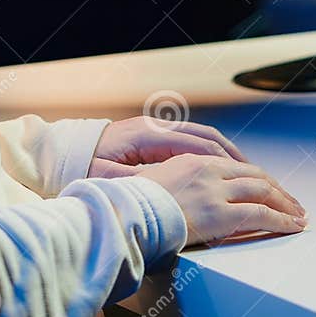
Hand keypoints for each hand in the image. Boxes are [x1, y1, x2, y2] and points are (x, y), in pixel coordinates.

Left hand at [89, 116, 246, 177]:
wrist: (58, 153)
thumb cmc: (79, 167)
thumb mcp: (105, 178)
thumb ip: (138, 182)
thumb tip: (166, 188)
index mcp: (148, 135)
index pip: (199, 147)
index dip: (226, 164)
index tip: (246, 179)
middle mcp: (156, 127)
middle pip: (208, 139)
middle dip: (236, 158)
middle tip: (257, 177)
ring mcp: (156, 130)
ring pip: (203, 139)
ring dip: (228, 155)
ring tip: (248, 173)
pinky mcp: (153, 138)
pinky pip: (192, 142)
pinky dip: (212, 154)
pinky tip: (222, 167)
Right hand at [137, 154, 306, 244]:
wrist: (121, 213)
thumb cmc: (130, 205)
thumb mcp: (155, 182)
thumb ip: (178, 184)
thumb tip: (186, 196)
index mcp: (194, 162)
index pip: (237, 168)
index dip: (259, 179)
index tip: (270, 188)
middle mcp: (209, 171)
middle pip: (256, 177)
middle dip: (278, 191)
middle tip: (293, 203)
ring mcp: (216, 191)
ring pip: (264, 192)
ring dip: (286, 205)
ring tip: (299, 216)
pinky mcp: (221, 213)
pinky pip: (262, 215)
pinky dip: (283, 220)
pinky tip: (293, 226)